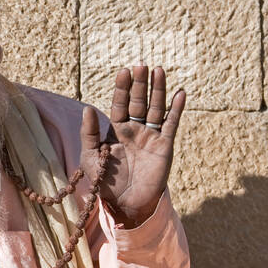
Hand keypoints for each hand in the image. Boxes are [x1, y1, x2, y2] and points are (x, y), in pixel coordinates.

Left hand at [80, 65, 185, 228]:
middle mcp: (135, 129)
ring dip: (158, 90)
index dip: (122, 88)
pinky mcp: (165, 145)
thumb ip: (89, 133)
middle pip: (139, 102)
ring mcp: (151, 136)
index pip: (120, 104)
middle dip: (139, 84)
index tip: (123, 70)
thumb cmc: (105, 181)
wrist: (125, 203)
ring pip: (156, 108)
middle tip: (141, 65)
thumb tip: (87, 107)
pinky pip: (171, 124)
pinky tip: (180, 93)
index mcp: (116, 130)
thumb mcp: (90, 156)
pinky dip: (176, 109)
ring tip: (159, 70)